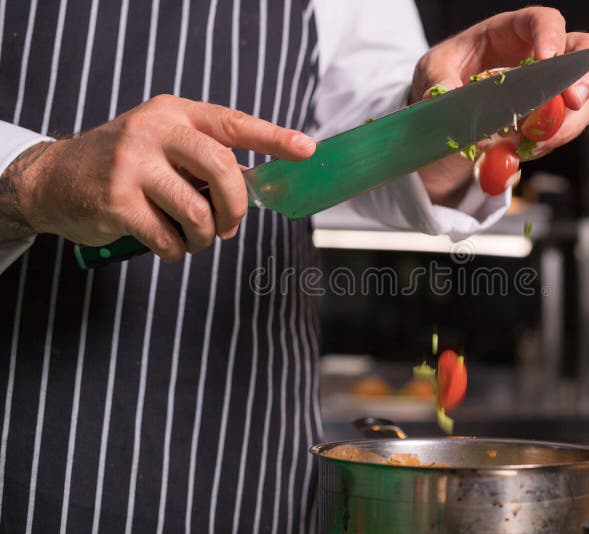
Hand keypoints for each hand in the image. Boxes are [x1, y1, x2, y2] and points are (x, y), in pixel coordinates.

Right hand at [12, 94, 315, 260]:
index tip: (307, 151)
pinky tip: (167, 245)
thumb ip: (206, 161)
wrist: (54, 178)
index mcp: (175, 114)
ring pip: (197, 212)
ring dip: (204, 238)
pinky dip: (175, 251)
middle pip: (222, 169)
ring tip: (192, 238)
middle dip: (236, 208)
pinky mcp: (116, 199)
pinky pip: (168, 237)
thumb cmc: (125, 166)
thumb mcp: (165, 148)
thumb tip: (258, 188)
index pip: (233, 123)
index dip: (275, 139)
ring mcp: (132, 163)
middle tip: (229, 227)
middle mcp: (155, 131)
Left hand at [410, 7, 588, 205]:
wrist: (446, 111)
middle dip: (585, 78)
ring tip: (526, 143)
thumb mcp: (431, 70)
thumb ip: (437, 78)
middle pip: (585, 53)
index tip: (547, 60)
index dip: (551, 36)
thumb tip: (444, 93)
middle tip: (572, 102)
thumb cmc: (444, 75)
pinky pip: (562, 132)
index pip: (544, 20)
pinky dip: (544, 145)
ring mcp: (550, 89)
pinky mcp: (548, 120)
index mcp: (512, 31)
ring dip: (560, 126)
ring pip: (580, 102)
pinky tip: (519, 152)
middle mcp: (540, 56)